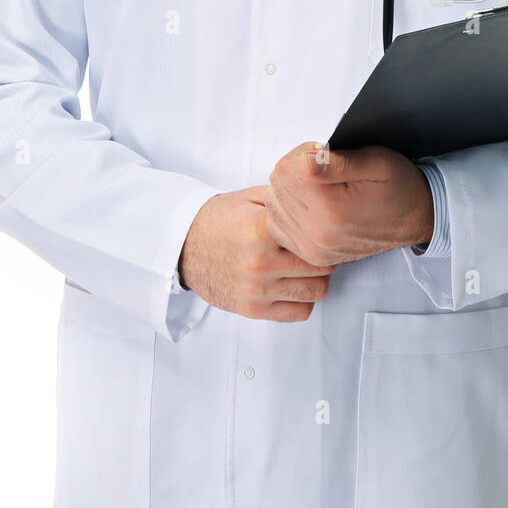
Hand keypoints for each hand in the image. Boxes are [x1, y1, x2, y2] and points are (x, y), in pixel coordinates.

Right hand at [177, 186, 333, 322]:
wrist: (182, 245)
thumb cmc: (218, 219)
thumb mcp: (250, 198)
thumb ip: (284, 199)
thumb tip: (319, 195)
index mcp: (261, 232)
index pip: (316, 239)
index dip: (324, 234)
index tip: (323, 231)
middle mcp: (260, 264)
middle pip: (322, 268)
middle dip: (324, 257)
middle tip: (318, 249)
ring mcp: (256, 290)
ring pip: (315, 292)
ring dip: (316, 279)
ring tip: (306, 268)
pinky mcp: (251, 310)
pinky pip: (299, 313)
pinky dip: (302, 300)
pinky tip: (293, 285)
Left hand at [264, 142, 434, 268]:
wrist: (415, 218)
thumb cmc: (397, 186)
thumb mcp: (376, 161)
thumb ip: (336, 161)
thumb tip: (304, 160)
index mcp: (332, 209)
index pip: (286, 169)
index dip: (304, 153)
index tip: (325, 154)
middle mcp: (319, 234)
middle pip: (277, 185)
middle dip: (296, 170)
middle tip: (325, 169)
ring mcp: (313, 248)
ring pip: (274, 204)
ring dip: (290, 190)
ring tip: (319, 186)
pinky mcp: (312, 255)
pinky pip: (277, 225)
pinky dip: (287, 210)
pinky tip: (309, 204)